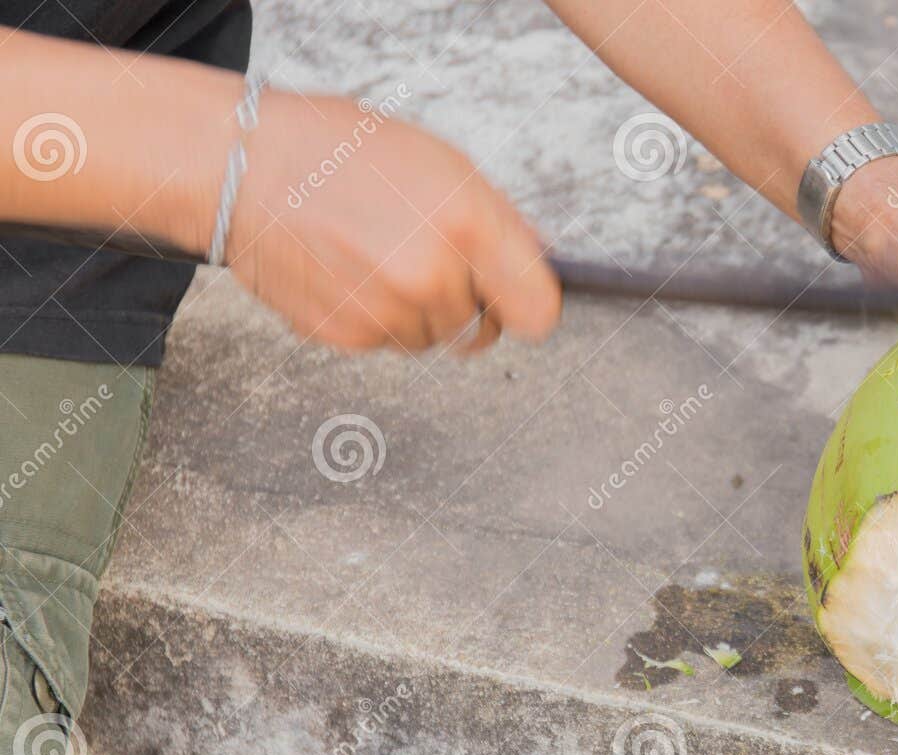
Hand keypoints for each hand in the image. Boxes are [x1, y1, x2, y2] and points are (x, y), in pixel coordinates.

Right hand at [225, 92, 560, 353]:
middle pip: (482, 329)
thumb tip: (537, 259)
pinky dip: (375, 316)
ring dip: (417, 310)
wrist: (242, 168)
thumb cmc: (337, 152)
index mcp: (468, 225)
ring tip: (376, 254)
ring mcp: (389, 313)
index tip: (514, 295)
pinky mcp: (350, 337)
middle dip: (463, 299)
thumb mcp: (438, 162)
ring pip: (433, 338)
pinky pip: (387, 341)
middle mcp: (432, 277)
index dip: (527, 304)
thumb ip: (496, 221)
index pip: (538, 312)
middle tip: (421, 252)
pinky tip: (348, 271)